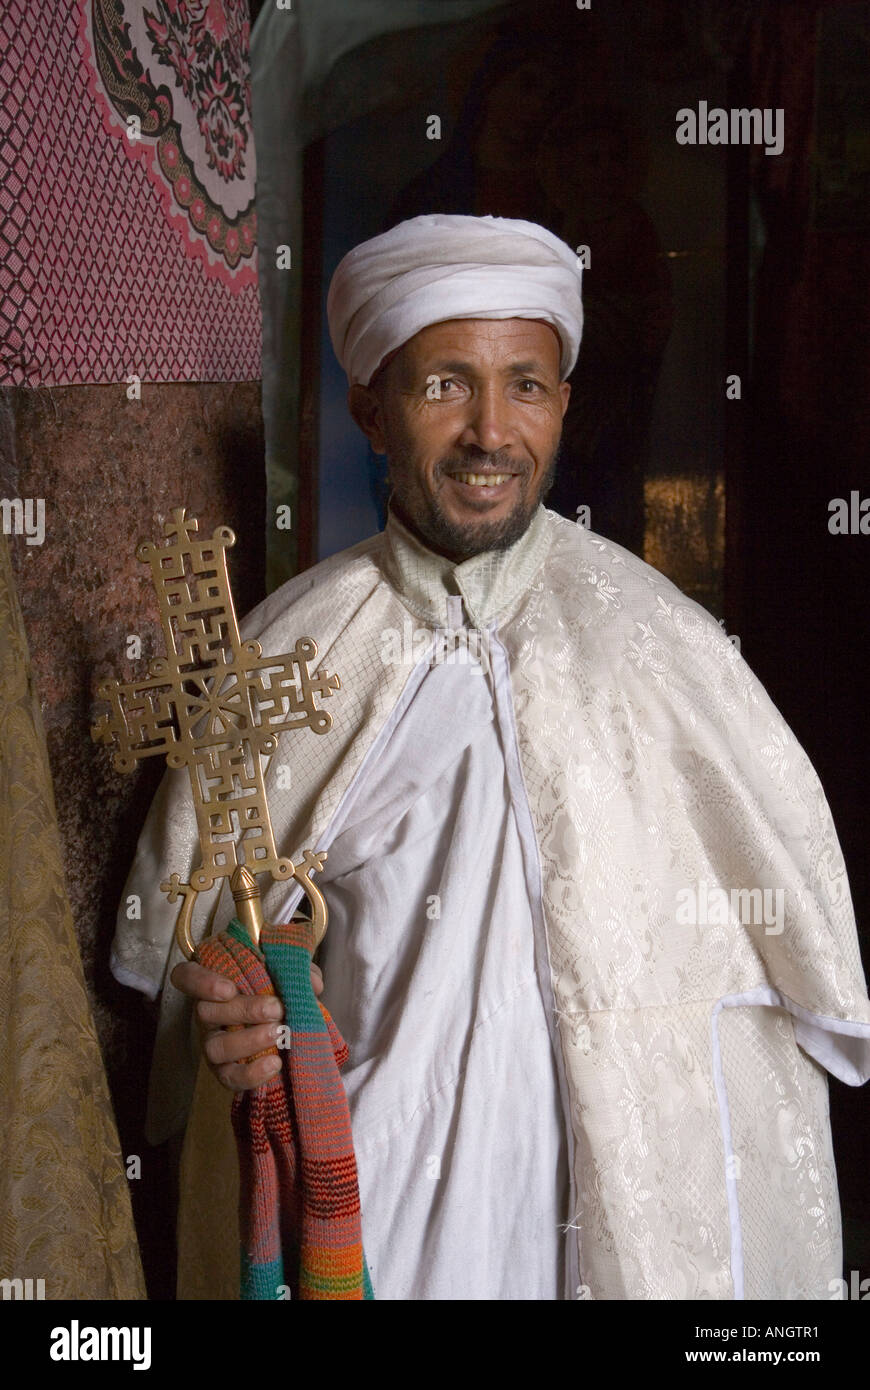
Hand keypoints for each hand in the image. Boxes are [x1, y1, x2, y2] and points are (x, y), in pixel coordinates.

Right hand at [170, 958, 323, 1092]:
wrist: (281, 1020)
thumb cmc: (275, 987)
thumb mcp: (284, 972)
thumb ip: (295, 970)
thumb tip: (312, 983)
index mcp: (213, 981)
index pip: (186, 976)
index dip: (200, 982)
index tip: (228, 988)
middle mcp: (206, 1012)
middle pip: (206, 1012)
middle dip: (243, 1010)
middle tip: (275, 1009)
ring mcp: (212, 1042)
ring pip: (215, 1047)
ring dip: (248, 1041)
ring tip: (278, 1034)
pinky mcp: (224, 1069)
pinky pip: (229, 1077)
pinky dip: (251, 1074)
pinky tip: (274, 1064)